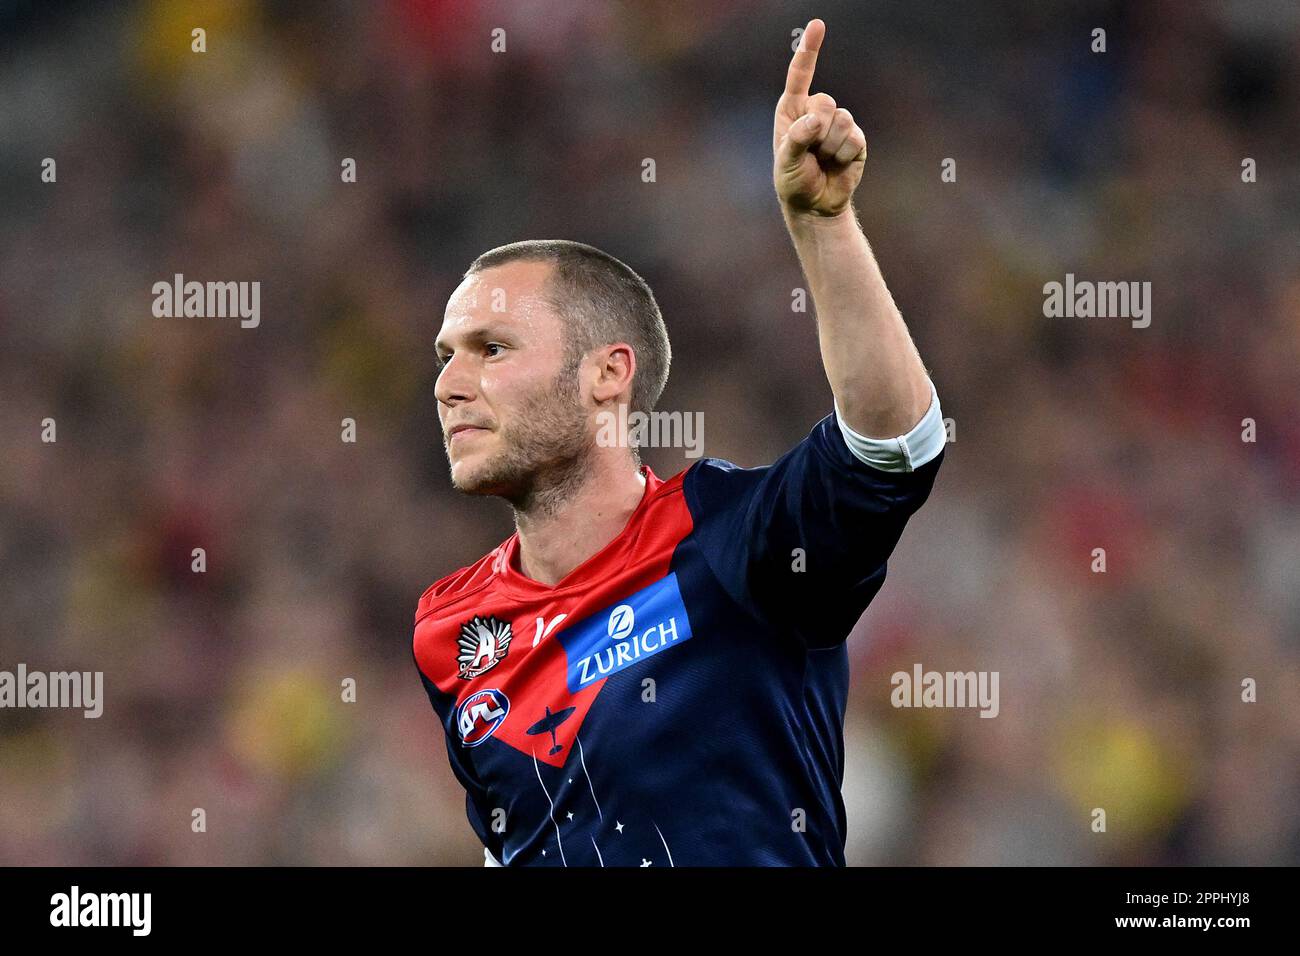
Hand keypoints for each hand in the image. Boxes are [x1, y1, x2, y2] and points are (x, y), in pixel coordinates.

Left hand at [773, 19, 866, 217]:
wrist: (815, 205)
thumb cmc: (793, 181)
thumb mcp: (786, 162)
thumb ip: (797, 139)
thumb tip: (816, 120)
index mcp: (793, 109)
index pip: (800, 75)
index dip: (809, 50)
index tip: (817, 24)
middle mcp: (816, 111)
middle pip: (825, 102)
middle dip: (816, 129)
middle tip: (810, 152)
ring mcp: (838, 123)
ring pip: (842, 121)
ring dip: (830, 147)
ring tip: (822, 161)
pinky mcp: (855, 139)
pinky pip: (854, 139)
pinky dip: (843, 156)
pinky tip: (836, 165)